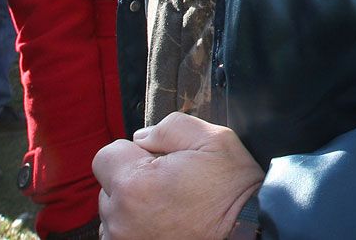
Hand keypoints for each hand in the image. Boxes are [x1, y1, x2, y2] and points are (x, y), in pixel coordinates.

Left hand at [94, 113, 263, 239]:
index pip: (105, 156)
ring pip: (114, 213)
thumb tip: (141, 137)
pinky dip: (137, 228)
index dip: (132, 153)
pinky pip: (121, 236)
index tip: (156, 161)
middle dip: (132, 179)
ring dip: (132, 207)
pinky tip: (165, 224)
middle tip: (168, 184)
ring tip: (169, 207)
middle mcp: (121, 219)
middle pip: (109, 186)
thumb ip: (170, 127)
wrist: (249, 233)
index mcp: (135, 184)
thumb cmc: (232, 190)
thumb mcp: (213, 138)